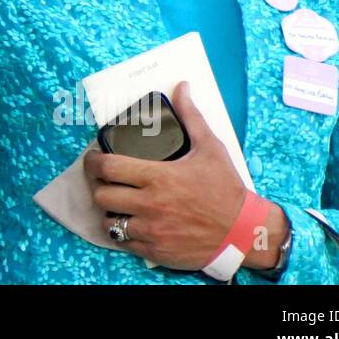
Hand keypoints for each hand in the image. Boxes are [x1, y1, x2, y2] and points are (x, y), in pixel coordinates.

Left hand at [83, 82, 250, 270]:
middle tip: (104, 180)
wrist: (244, 232)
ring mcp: (151, 230)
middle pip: (101, 195)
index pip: (108, 168)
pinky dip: (122, 233)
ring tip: (116, 203)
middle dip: (98, 186)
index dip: (93, 162)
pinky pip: (123, 243)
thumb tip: (182, 87)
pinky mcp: (155, 251)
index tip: (93, 158)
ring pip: (108, 222)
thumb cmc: (225, 189)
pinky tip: (130, 223)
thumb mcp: (210, 148)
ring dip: (109, 211)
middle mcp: (150, 205)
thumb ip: (191, 117)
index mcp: (158, 177)